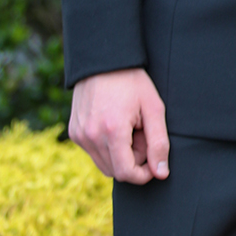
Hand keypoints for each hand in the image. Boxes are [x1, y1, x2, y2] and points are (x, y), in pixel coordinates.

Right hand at [68, 68, 169, 183]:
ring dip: (120, 156)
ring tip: (129, 130)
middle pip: (115, 171)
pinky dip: (107, 148)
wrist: (103, 61)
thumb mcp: (153, 109)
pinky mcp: (75, 132)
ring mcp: (80, 135)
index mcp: (112, 131)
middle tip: (141, 135)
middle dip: (133, 162)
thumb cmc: (132, 82)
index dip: (143, 174)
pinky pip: (94, 153)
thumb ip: (159, 143)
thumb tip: (161, 173)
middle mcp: (91, 136)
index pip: (126, 173)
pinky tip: (114, 126)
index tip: (153, 162)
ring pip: (104, 164)